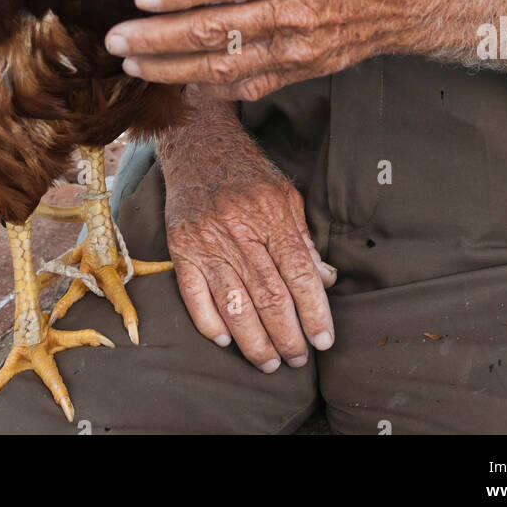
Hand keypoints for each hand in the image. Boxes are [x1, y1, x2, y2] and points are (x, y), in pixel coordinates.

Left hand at [105, 0, 431, 99]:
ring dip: (173, 68)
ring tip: (132, 64)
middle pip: (215, 32)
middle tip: (116, 39)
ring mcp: (298, 50)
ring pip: (224, 66)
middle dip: (158, 39)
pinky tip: (179, 82)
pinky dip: (211, 87)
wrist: (414, 4)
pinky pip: (249, 85)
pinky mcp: (302, 71)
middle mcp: (294, 16)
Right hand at [161, 116, 336, 371]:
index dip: (315, 313)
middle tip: (299, 359)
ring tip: (269, 362)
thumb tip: (325, 280)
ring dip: (254, 342)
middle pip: (269, 296)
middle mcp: (237, 229)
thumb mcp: (284, 195)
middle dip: (288, 336)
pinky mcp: (180, 247)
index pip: (299, 275)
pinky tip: (228, 341)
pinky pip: (194, 297)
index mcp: (270, 213)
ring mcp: (206, 240)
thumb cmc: (247, 171)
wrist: (197, 143)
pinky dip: (211, 325)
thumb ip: (303, 240)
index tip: (325, 340)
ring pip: (234, 305)